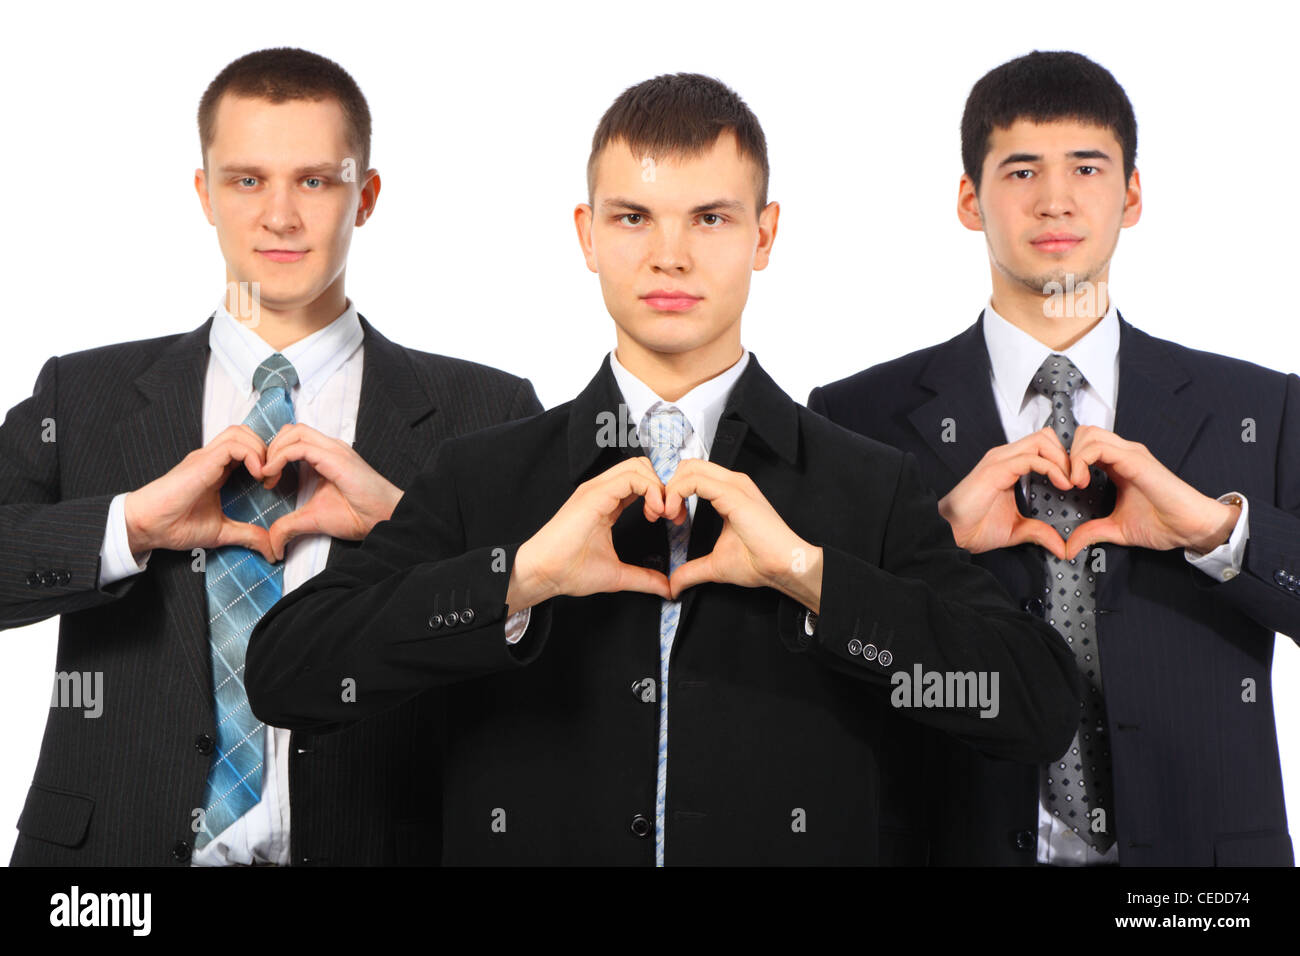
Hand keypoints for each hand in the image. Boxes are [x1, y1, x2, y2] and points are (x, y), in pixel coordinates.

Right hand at [123, 425, 275, 562]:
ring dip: (260, 450)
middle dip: (267, 449)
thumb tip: (271, 549)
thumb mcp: (221, 532)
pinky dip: (252, 455)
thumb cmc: (175, 526)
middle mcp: (211, 459)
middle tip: (272, 476)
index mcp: (216, 470)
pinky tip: (256, 475)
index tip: (272, 483)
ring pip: (240, 433)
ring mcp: (205, 457)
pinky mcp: (202, 461)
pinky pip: (233, 445)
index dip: (265, 459)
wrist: (147, 526)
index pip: (246, 447)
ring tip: (264, 476)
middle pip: (245, 433)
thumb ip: (247, 535)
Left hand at [261, 423, 403, 560]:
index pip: (294, 439)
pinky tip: (271, 476)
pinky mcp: (334, 457)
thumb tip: (273, 544)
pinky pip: (298, 447)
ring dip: (273, 451)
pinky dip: (279, 458)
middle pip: (291, 430)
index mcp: (327, 456)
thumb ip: (291, 525)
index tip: (265, 480)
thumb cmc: (359, 516)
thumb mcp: (314, 519)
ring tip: (266, 475)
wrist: (384, 518)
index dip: (274, 454)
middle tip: (263, 474)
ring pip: (293, 432)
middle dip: (270, 448)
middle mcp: (330, 447)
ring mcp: (333, 450)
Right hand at [506, 457, 673, 613]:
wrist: (544, 573)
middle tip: (670, 514)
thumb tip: (666, 588)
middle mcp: (601, 491)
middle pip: (642, 466)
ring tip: (662, 513)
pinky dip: (650, 489)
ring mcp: (597, 489)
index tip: (671, 520)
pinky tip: (654, 512)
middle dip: (664, 486)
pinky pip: (631, 477)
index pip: (641, 482)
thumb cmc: (568, 570)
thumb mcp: (617, 575)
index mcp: (605, 503)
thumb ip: (644, 578)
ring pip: (638, 466)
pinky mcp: (595, 494)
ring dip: (658, 486)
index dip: (662, 495)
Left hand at [662, 459, 822, 611]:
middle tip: (664, 514)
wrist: (783, 565)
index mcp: (730, 492)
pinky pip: (694, 480)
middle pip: (688, 466)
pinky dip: (676, 493)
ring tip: (668, 515)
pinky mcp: (732, 493)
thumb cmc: (760, 562)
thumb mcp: (715, 564)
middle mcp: (732, 483)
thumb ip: (691, 570)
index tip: (669, 518)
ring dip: (670, 490)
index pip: (693, 475)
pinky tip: (674, 515)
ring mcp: (734, 485)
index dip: (674, 492)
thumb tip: (674, 585)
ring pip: (689, 468)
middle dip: (669, 486)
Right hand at [938, 427, 1071, 558]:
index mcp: (1009, 465)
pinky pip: (1032, 458)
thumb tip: (1061, 547)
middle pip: (1046, 436)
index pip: (1043, 446)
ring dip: (1062, 459)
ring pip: (1042, 440)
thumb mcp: (1017, 529)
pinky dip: (1053, 468)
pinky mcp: (997, 469)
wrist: (953, 533)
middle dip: (1067, 455)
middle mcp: (1005, 457)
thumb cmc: (975, 527)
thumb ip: (1039, 532)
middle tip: (1076, 480)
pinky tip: (1061, 484)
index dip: (1063, 459)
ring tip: (1070, 482)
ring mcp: (1000, 460)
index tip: (1076, 483)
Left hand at [1062, 425, 1239, 559]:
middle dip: (1066, 453)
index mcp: (1118, 465)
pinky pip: (1098, 447)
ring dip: (1072, 457)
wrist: (1191, 527)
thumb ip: (1092, 533)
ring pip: (1088, 434)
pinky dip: (1081, 461)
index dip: (1067, 460)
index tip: (1062, 485)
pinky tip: (1080, 482)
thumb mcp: (1117, 530)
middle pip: (1084, 433)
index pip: (1085, 445)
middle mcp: (1124, 454)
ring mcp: (1130, 454)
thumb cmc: (1163, 524)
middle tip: (1064, 481)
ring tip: (1073, 483)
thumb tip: (1069, 547)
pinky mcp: (1135, 460)